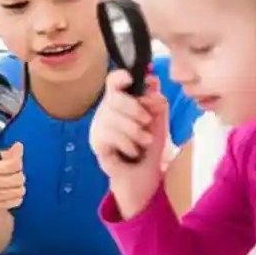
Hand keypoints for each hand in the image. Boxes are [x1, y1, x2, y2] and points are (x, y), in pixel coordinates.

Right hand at [91, 69, 167, 218]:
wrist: (144, 177)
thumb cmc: (149, 147)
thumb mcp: (158, 120)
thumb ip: (156, 100)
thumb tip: (152, 81)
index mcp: (121, 101)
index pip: (113, 81)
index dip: (120, 77)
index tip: (130, 79)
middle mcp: (106, 111)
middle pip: (114, 97)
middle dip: (135, 109)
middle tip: (146, 121)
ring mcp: (98, 126)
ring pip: (112, 117)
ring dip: (134, 131)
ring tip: (144, 142)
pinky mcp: (96, 143)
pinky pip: (110, 135)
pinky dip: (127, 144)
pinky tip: (132, 152)